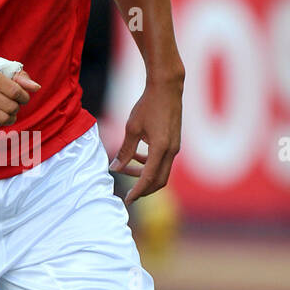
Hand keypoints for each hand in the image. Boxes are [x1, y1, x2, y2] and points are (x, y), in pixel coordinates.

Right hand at [0, 69, 39, 128]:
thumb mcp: (5, 69)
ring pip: (3, 119)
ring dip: (11, 117)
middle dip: (17, 106)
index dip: (24, 96)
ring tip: (9, 111)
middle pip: (11, 107)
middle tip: (13, 102)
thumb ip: (22, 78)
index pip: (15, 92)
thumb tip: (37, 88)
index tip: (23, 95)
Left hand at [109, 75, 182, 202]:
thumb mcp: (132, 128)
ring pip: (162, 172)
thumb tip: (115, 168)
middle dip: (143, 189)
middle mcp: (171, 151)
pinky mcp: (174, 142)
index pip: (148, 178)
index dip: (137, 191)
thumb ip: (125, 150)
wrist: (167, 88)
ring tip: (126, 168)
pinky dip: (150, 164)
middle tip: (128, 193)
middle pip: (159, 181)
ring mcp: (175, 147)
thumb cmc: (148, 105)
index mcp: (161, 149)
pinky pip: (163, 161)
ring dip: (145, 175)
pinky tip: (137, 156)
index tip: (127, 200)